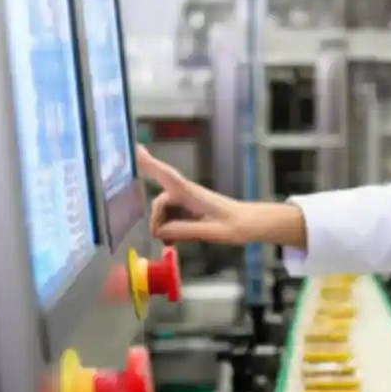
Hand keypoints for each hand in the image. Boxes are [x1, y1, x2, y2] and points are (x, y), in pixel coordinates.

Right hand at [136, 145, 265, 244]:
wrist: (254, 223)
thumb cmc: (238, 225)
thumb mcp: (211, 231)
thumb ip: (184, 230)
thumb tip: (159, 231)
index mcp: (193, 194)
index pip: (167, 175)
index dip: (150, 162)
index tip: (135, 149)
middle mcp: (189, 193)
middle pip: (160, 202)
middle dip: (156, 220)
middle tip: (160, 238)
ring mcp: (190, 200)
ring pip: (165, 210)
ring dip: (164, 226)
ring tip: (171, 242)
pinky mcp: (193, 208)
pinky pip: (173, 215)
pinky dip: (170, 227)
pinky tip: (174, 240)